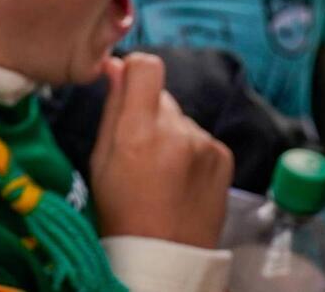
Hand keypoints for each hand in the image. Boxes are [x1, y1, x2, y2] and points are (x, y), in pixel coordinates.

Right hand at [90, 54, 232, 247]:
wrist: (164, 259)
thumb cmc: (120, 214)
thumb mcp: (100, 163)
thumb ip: (112, 110)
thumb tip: (117, 65)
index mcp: (138, 133)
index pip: (148, 67)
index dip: (135, 69)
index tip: (126, 83)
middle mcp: (177, 131)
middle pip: (163, 98)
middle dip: (149, 114)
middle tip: (139, 152)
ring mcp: (205, 143)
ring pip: (183, 120)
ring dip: (172, 136)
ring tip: (161, 174)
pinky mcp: (224, 155)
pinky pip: (202, 139)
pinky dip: (191, 153)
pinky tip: (181, 181)